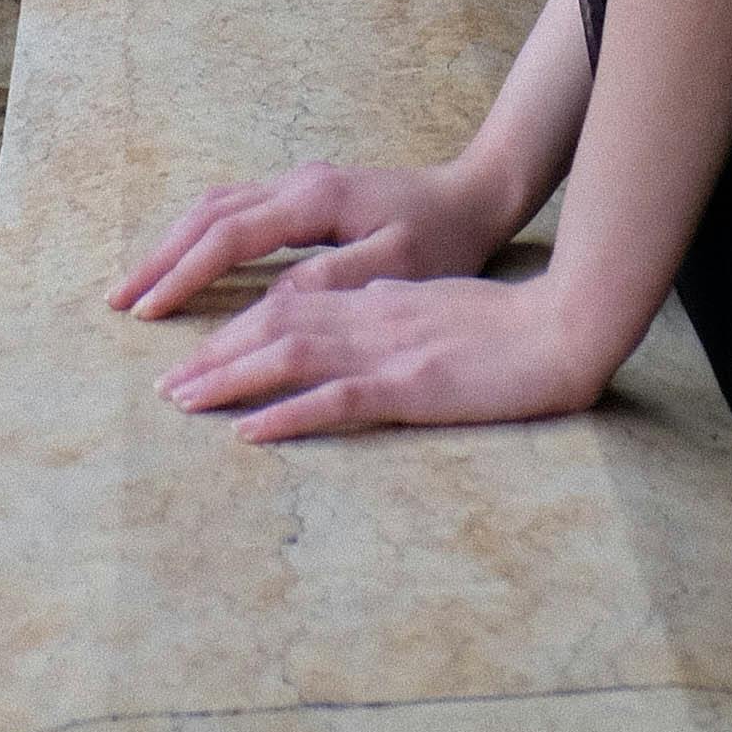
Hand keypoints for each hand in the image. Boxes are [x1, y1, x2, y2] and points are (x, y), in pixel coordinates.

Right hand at [109, 157, 509, 322]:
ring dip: (174, 245)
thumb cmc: (443, 238)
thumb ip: (334, 283)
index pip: (230, 238)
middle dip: (161, 258)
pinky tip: (187, 263)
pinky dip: (200, 237)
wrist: (474, 195)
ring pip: (216, 207)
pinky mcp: (304, 196)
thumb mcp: (399, 268)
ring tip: (141, 286)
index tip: (147, 312)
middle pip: (208, 215)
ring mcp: (298, 185)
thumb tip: (271, 305)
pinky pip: (234, 210)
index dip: (184, 275)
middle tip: (119, 300)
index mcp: (314, 201)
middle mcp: (297, 185)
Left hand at [154, 266, 610, 442]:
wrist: (566, 327)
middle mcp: (372, 316)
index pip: (290, 303)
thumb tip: (356, 319)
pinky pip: (337, 399)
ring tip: (183, 403)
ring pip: (290, 355)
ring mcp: (389, 350)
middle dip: (214, 355)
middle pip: (274, 325)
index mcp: (379, 299)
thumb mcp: (438, 308)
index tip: (194, 355)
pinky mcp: (412, 386)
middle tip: (164, 385)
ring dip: (230, 378)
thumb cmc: (511, 324)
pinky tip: (249, 432)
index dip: (236, 328)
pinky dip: (287, 413)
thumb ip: (393, 310)